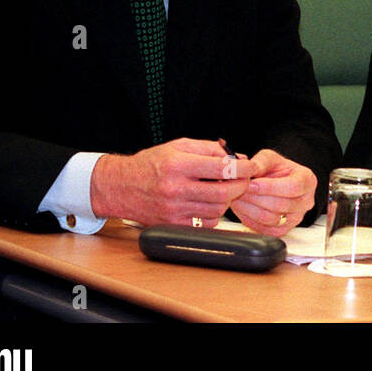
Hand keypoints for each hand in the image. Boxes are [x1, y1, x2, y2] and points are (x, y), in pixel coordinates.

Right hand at [90, 137, 255, 227]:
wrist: (120, 186)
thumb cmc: (151, 164)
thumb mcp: (178, 146)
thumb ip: (209, 149)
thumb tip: (237, 157)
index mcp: (178, 164)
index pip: (221, 167)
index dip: (243, 167)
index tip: (251, 166)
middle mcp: (175, 188)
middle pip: (222, 192)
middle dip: (241, 186)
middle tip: (244, 180)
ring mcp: (173, 209)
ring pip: (216, 209)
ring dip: (227, 200)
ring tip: (224, 189)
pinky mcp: (172, 224)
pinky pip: (204, 223)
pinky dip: (213, 214)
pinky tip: (208, 203)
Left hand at [228, 149, 316, 235]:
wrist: (277, 182)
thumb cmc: (277, 170)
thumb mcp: (270, 158)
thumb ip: (261, 162)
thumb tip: (251, 168)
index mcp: (307, 180)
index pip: (293, 187)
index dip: (270, 187)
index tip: (251, 183)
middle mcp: (306, 201)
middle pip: (281, 205)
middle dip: (256, 197)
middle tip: (239, 190)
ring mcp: (296, 218)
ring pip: (272, 219)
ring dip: (250, 209)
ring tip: (237, 198)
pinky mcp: (284, 229)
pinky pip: (266, 230)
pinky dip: (251, 220)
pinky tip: (243, 208)